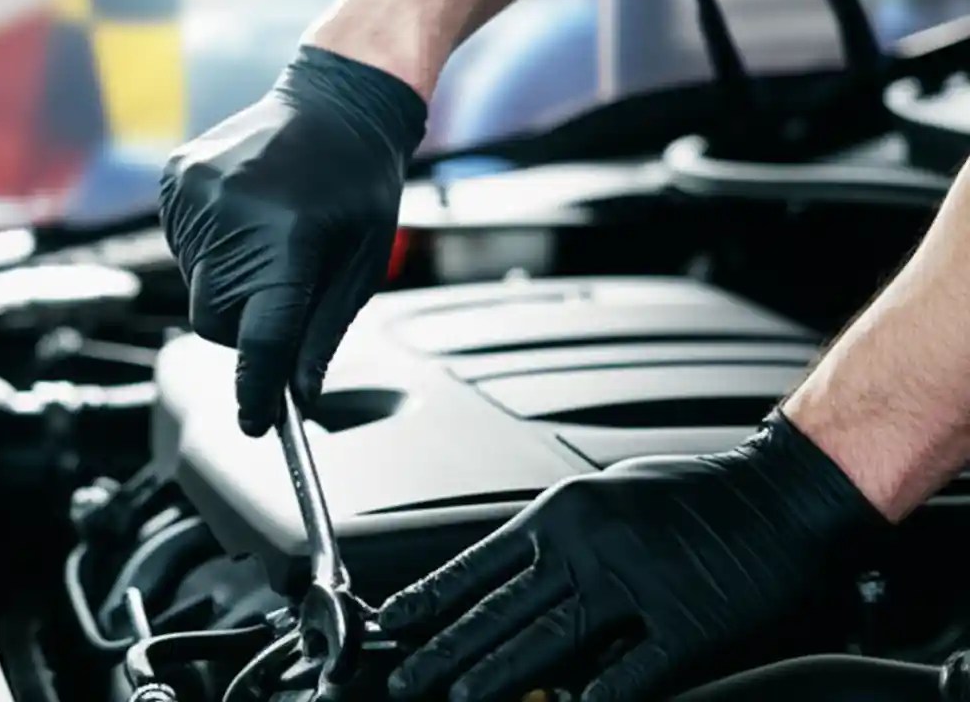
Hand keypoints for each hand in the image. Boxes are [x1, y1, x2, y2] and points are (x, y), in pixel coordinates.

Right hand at [159, 46, 426, 436]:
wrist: (337, 101)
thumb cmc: (360, 183)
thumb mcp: (360, 264)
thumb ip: (322, 333)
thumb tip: (299, 395)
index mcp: (286, 239)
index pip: (260, 339)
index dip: (257, 391)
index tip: (256, 425)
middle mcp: (232, 217)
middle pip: (216, 322)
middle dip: (247, 325)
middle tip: (284, 290)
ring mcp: (196, 195)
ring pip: (198, 289)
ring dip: (228, 284)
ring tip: (269, 237)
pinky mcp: (175, 181)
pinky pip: (182, 251)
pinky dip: (210, 253)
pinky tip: (245, 219)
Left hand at [378, 410, 887, 701]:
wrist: (778, 491)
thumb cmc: (690, 495)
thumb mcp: (606, 496)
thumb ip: (557, 539)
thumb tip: (510, 581)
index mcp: (565, 513)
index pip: (480, 563)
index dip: (431, 597)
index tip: (394, 623)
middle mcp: (591, 546)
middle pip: (502, 609)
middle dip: (445, 649)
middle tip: (405, 678)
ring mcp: (639, 584)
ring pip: (549, 640)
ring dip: (496, 673)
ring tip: (459, 698)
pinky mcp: (688, 621)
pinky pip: (634, 670)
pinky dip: (600, 695)